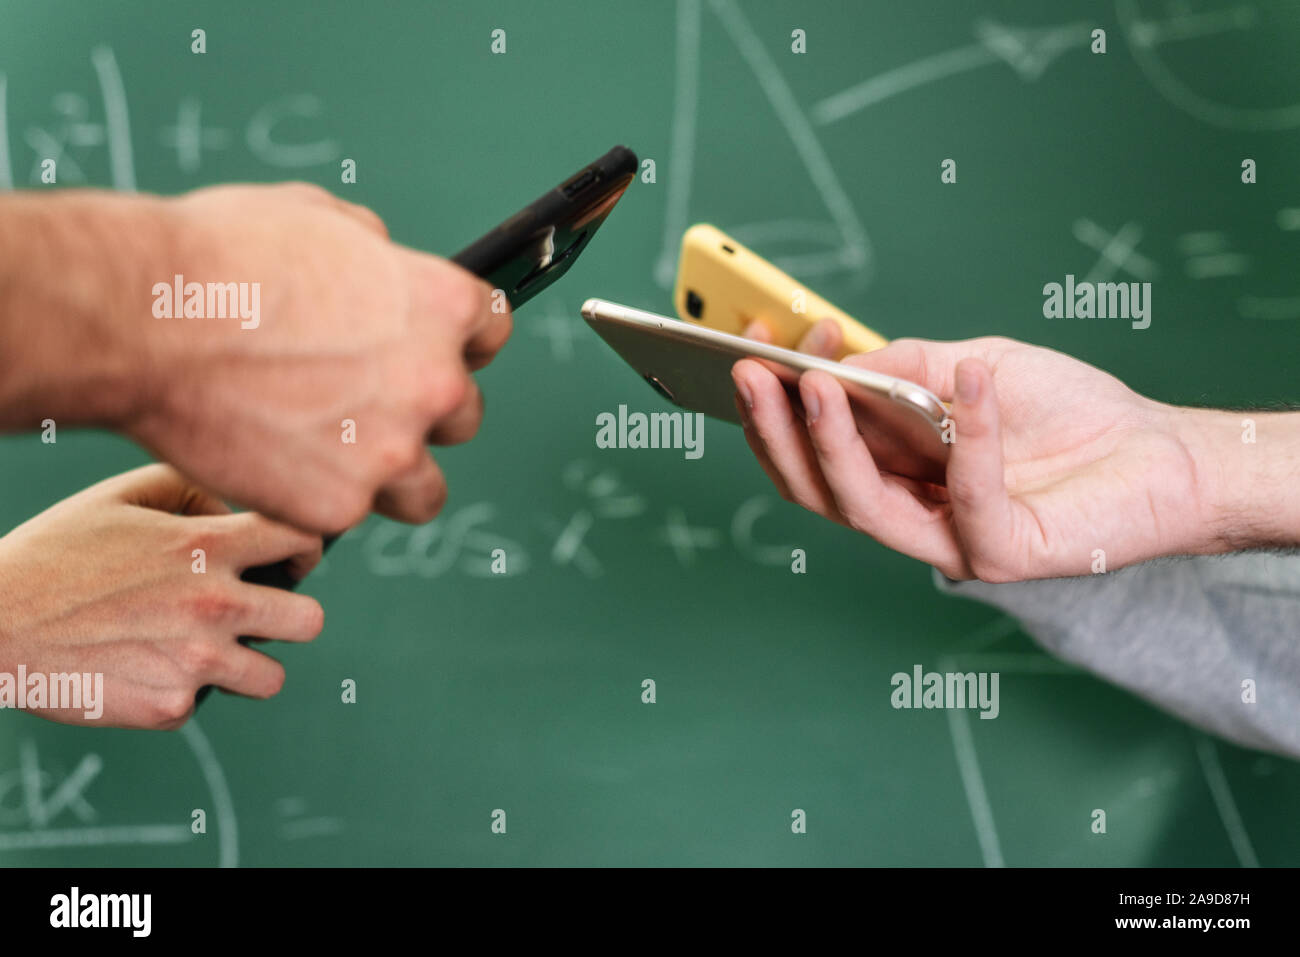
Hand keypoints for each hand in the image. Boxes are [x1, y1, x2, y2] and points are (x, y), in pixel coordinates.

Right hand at [0, 465, 323, 728]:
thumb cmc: (58, 552)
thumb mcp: (123, 497)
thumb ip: (195, 493)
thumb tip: (243, 517)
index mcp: (208, 547)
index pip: (304, 538)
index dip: (306, 548)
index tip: (290, 560)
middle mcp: (214, 606)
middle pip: (309, 621)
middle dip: (289, 616)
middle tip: (258, 614)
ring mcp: (196, 662)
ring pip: (271, 677)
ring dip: (246, 665)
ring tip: (203, 649)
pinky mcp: (171, 708)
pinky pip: (202, 702)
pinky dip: (181, 690)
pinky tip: (142, 667)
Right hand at [122, 183, 510, 533]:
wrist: (141, 320)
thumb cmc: (219, 257)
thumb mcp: (319, 218)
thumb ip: (375, 254)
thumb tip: (385, 269)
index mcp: (442, 306)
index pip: (491, 332)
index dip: (456, 341)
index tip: (431, 350)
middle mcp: (433, 383)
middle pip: (464, 413)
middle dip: (420, 409)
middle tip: (361, 402)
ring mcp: (389, 452)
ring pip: (424, 489)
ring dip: (392, 476)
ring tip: (336, 459)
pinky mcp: (338, 505)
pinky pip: (347, 516)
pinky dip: (318, 501)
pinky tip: (276, 470)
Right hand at [730, 335, 1257, 580]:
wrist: (1165, 451)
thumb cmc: (1068, 412)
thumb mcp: (972, 366)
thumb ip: (906, 367)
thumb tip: (839, 365)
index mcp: (894, 474)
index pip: (812, 453)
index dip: (775, 405)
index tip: (755, 344)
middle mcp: (911, 514)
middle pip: (815, 489)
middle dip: (774, 431)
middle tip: (751, 372)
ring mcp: (952, 541)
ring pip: (864, 507)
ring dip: (833, 445)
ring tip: (820, 384)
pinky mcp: (1003, 553)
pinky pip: (968, 497)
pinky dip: (969, 434)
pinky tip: (970, 380)